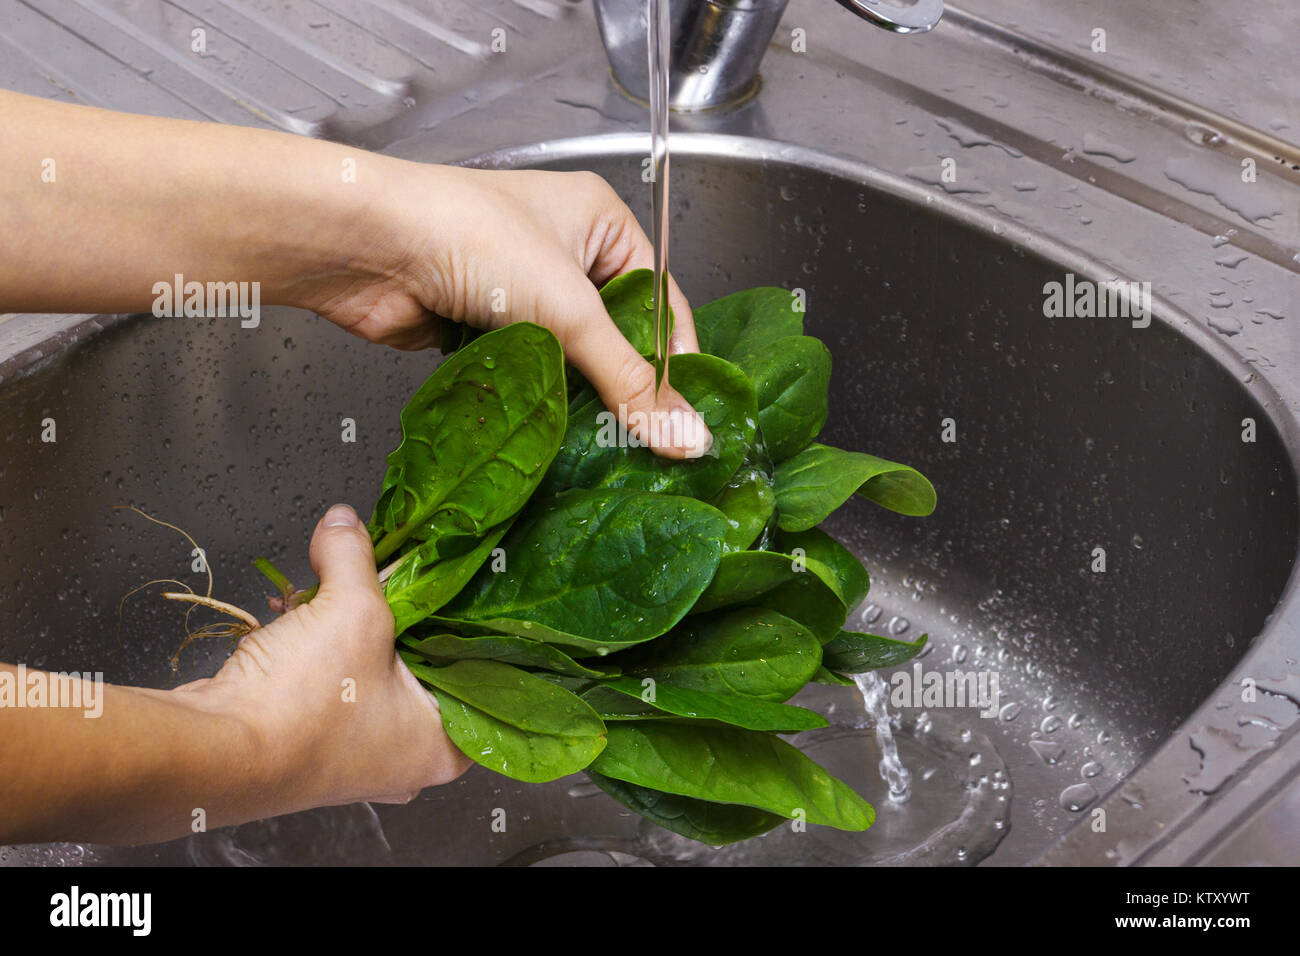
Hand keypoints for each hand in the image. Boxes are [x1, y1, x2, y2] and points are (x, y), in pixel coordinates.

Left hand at [0, 93, 708, 457]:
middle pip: (616, 333)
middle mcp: (564, 252)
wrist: (367, 245)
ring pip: (570, 358)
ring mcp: (519, 291)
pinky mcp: (482, 328)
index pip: (661, 298)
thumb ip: (629, 379)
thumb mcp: (570, 309)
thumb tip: (688, 438)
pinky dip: (538, 402)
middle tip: (649, 445)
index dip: (675, 358)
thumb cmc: (472, 240)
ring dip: (578, 397)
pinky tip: (554, 439)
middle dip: (625, 384)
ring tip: (605, 450)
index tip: (686, 417)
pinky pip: (529, 374)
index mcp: (600, 222)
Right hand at [182, 504, 470, 810]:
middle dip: (393, 613)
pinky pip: (329, 683)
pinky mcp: (310, 744)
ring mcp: (356, 756)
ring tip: (328, 586)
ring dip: (342, 625)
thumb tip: (345, 520)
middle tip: (388, 573)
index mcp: (443, 743)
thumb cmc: (306, 703)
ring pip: (368, 669)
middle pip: (418, 663)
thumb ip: (355, 556)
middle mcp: (406, 757)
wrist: (217, 752)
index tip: (447, 580)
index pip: (475, 670)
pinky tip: (294, 613)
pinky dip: (313, 648)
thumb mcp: (350, 608)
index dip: (460, 617)